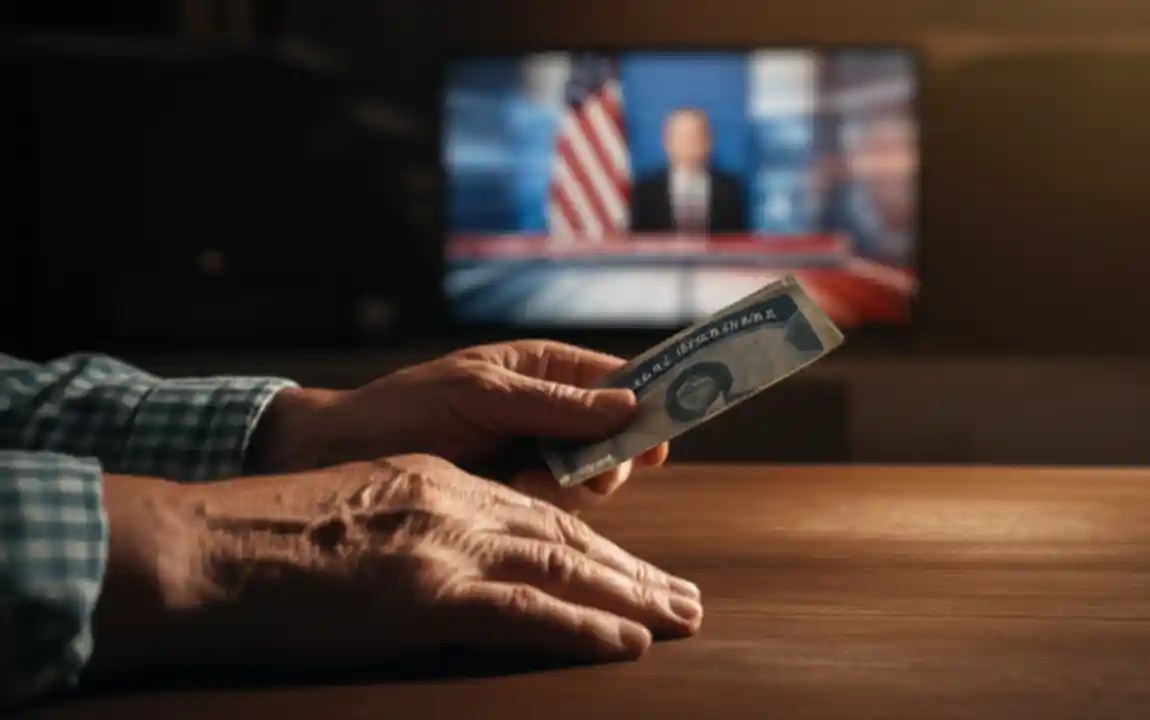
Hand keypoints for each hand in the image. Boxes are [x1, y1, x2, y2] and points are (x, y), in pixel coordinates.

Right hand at [91, 455, 700, 677]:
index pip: (538, 514)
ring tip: (680, 617)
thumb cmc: (264, 537)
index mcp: (437, 482)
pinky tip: (627, 644)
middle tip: (687, 598)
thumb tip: (454, 563)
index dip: (596, 546)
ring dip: (630, 597)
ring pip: (562, 567)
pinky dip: (582, 628)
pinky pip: (525, 610)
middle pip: (567, 537)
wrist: (206, 548)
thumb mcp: (355, 509)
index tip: (636, 569)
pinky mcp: (427, 594)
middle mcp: (454, 504)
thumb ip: (416, 526)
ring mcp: (444, 547)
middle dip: (633, 571)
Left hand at [255, 341, 668, 508]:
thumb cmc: (404, 410)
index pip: (619, 378)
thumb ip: (556, 403)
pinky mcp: (515, 499)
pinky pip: (560, 506)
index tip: (666, 428)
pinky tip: (509, 493)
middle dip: (607, 455)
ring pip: (593, 477)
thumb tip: (630, 404)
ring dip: (571, 483)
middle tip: (584, 469)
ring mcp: (534, 457)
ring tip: (522, 477)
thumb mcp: (481, 395)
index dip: (651, 400)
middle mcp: (548, 413)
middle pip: (617, 436)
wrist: (339, 459)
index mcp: (544, 370)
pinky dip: (544, 504)